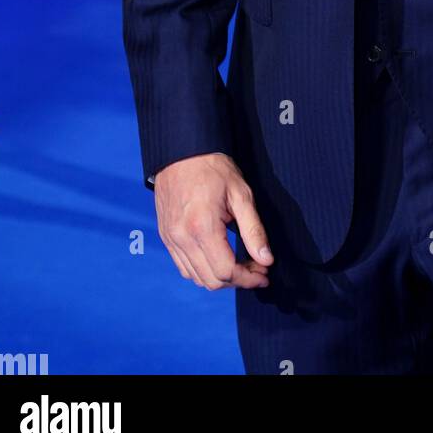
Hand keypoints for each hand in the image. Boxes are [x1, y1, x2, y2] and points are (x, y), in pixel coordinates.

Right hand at [154, 152, 273, 290]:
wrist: (183, 152)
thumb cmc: (213, 168)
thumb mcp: (241, 194)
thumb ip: (254, 230)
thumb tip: (266, 259)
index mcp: (202, 227)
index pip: (226, 271)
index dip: (249, 278)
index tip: (264, 273)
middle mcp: (182, 238)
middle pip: (211, 280)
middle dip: (238, 280)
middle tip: (257, 268)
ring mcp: (171, 239)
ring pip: (196, 277)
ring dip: (220, 278)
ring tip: (240, 264)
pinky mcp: (166, 237)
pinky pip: (183, 267)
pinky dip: (202, 270)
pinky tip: (219, 258)